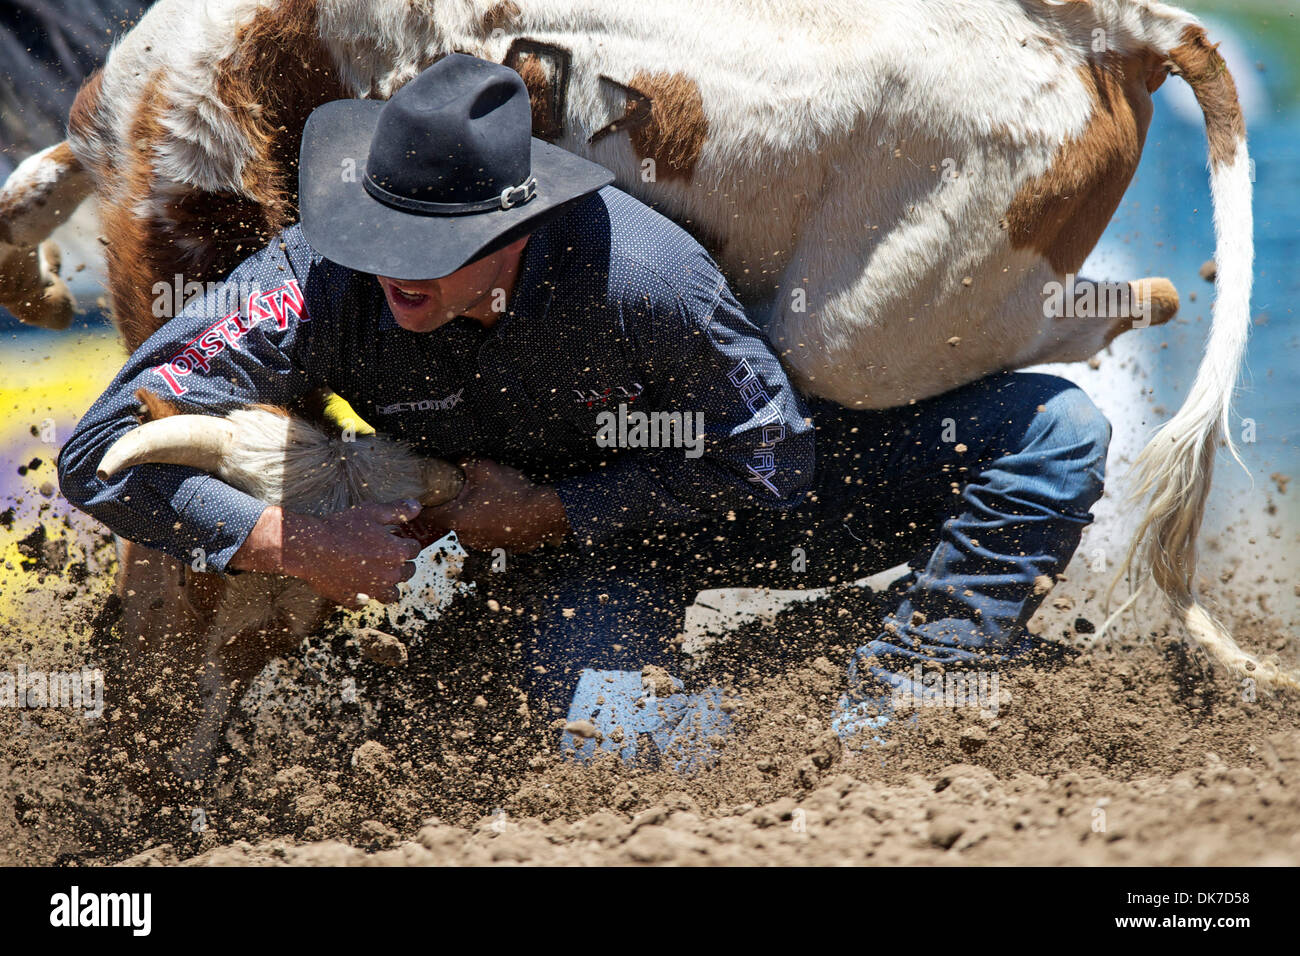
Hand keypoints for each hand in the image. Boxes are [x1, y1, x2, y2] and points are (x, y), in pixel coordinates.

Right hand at [232, 500, 422, 606]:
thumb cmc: (342, 527)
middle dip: (401, 563)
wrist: (310, 548)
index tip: (396, 538)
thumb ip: (398, 510)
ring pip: (392, 594)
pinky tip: (355, 584)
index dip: (405, 542)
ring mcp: (373, 591)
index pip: (414, 549)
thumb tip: (417, 506)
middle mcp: (390, 575)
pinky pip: (365, 602)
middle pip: (407, 572)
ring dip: (388, 585)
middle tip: (387, 555)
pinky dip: (363, 596)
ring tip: (378, 575)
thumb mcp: (372, 511)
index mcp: (397, 553)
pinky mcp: (354, 600)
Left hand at [415, 457, 568, 552]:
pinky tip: (502, 510)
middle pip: (448, 520)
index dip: (423, 503)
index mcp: (456, 518)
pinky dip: (489, 523)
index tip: (423, 495)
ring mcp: (482, 544)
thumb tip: (456, 462)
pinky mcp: (498, 546)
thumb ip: (464, 463)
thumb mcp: (484, 468)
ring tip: (488, 498)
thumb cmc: (513, 493)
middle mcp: (466, 536)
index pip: (426, 515)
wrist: (544, 513)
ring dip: (472, 514)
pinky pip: (486, 532)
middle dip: (452, 505)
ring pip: (468, 526)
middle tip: (461, 490)